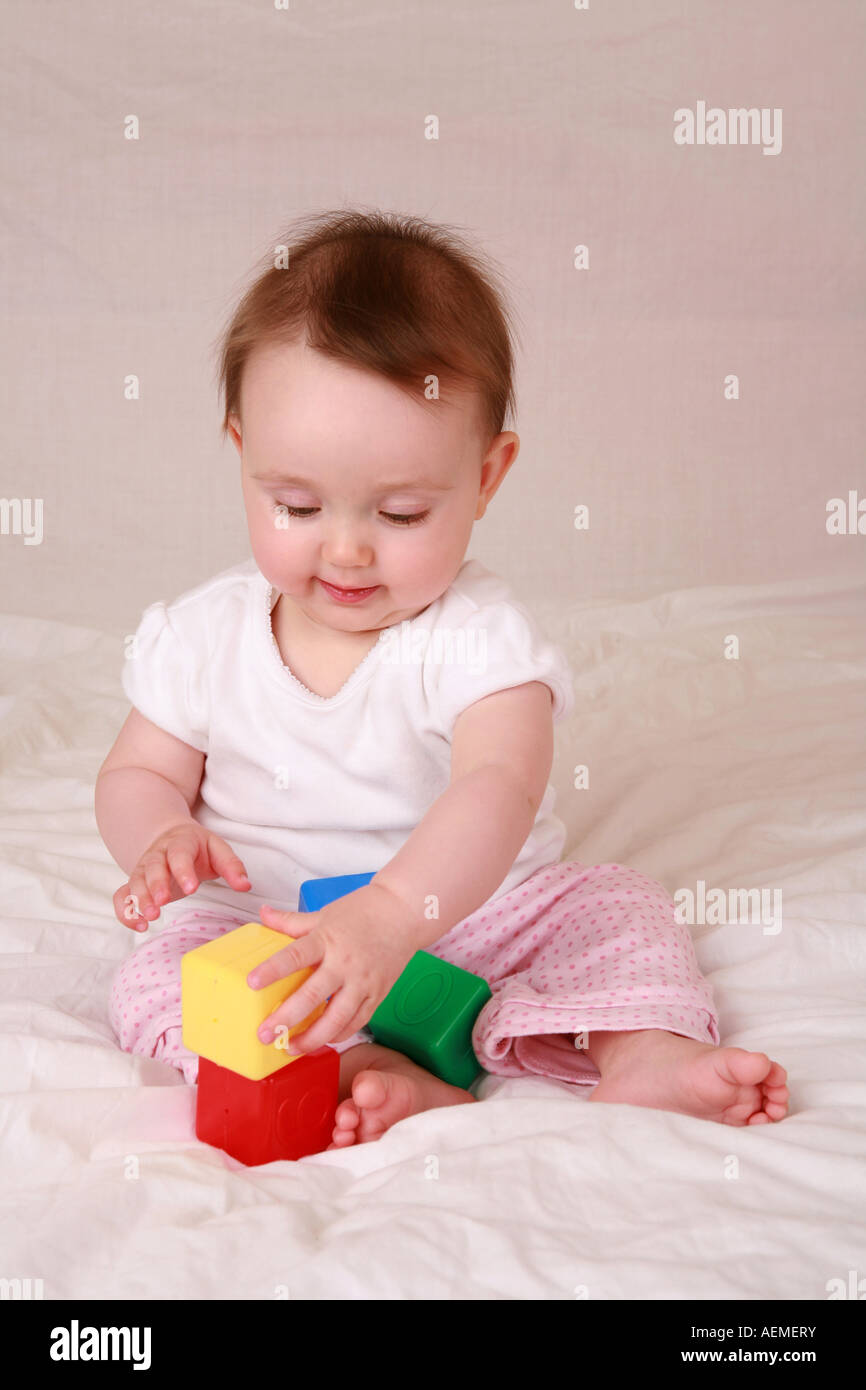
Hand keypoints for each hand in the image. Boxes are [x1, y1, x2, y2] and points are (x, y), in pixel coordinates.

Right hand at [113, 822, 250, 929]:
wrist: (170, 836)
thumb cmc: (198, 847)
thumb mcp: (218, 849)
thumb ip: (232, 866)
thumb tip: (245, 885)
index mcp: (180, 842)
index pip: (179, 855)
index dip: (184, 871)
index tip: (192, 888)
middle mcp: (157, 854)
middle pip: (152, 868)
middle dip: (156, 885)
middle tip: (162, 903)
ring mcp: (142, 868)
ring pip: (135, 882)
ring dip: (139, 900)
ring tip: (149, 918)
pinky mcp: (134, 883)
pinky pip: (121, 896)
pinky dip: (125, 911)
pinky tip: (139, 925)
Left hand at [247, 881, 418, 1054]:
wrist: (404, 913)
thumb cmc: (363, 912)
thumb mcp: (324, 913)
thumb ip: (292, 921)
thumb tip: (263, 914)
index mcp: (327, 939)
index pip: (295, 955)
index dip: (273, 969)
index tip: (252, 983)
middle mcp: (345, 963)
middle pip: (312, 996)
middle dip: (286, 1018)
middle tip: (265, 1035)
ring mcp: (363, 982)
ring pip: (336, 1018)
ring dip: (312, 1038)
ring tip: (290, 1049)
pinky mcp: (378, 995)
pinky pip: (356, 1022)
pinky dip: (338, 1035)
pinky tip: (322, 1042)